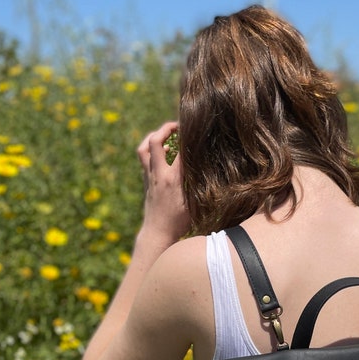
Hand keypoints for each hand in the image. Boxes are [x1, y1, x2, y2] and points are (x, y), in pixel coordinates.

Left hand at [136, 121, 190, 239]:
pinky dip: (151, 148)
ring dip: (153, 136)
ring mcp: (149, 177)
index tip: (198, 130)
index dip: (189, 137)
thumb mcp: (195, 204)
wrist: (156, 234)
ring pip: (144, 147)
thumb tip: (214, 172)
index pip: (180, 150)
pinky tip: (162, 150)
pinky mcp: (146, 181)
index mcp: (173, 180)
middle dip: (166, 128)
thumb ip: (201, 185)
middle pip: (155, 142)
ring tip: (165, 133)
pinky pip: (144, 157)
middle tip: (178, 125)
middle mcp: (158, 175)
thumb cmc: (179, 223)